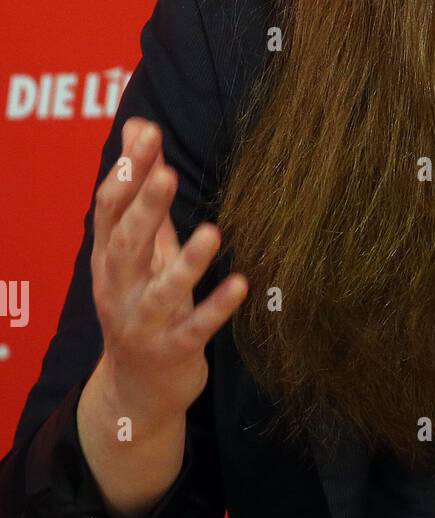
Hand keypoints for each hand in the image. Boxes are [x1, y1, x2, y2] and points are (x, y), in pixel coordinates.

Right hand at [91, 116, 248, 426]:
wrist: (134, 390)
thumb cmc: (141, 301)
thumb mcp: (135, 247)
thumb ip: (139, 190)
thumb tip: (137, 127)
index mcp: (108, 259)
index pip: (109, 210)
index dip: (125, 173)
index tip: (145, 135)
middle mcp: (119, 289)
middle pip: (127, 244)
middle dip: (144, 208)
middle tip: (165, 172)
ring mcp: (144, 324)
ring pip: (162, 291)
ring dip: (187, 263)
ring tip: (212, 233)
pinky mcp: (173, 351)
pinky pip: (196, 328)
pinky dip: (217, 307)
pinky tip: (242, 285)